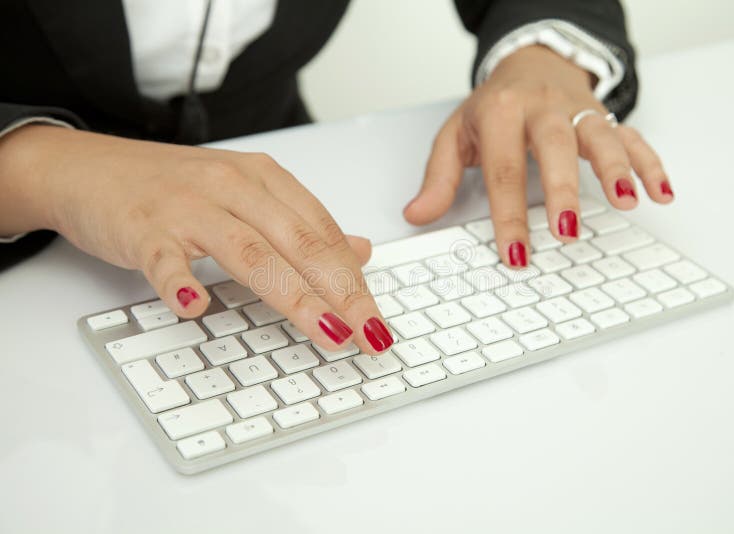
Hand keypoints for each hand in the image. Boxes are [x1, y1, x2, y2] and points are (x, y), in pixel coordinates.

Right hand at [0, 126, 393, 353]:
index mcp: (263, 180)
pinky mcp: (143, 228)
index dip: (355, 277)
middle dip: (342, 291)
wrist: (89, 168)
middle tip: (369, 333)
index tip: (377, 318)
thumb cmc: (174, 187)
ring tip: (325, 330)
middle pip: (299, 242)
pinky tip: (195, 308)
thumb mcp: (247, 195)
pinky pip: (164, 258)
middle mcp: (233, 187)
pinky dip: (179, 282)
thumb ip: (302, 223)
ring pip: (249, 251)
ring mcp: (187, 206)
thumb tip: (360, 249)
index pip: (323, 231)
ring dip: (292, 294)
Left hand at [404, 45, 672, 267]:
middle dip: (562, 190)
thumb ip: (439, 176)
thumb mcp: (456, 135)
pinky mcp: (602, 117)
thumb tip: (417, 214)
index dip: (508, 215)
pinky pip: (632, 135)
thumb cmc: (493, 106)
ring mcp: (576, 111)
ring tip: (627, 203)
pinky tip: (661, 192)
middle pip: (555, 146)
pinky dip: (650, 162)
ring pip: (600, 135)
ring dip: (617, 168)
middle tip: (567, 230)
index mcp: (500, 113)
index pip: (504, 169)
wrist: (529, 62)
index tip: (516, 253)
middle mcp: (542, 108)